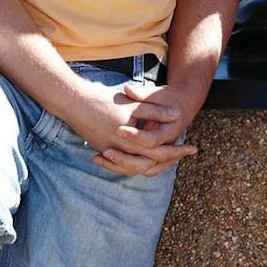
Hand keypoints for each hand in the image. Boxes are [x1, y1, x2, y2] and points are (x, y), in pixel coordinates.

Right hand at [71, 81, 200, 177]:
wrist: (73, 102)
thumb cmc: (103, 100)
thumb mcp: (133, 103)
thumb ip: (155, 111)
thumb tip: (177, 116)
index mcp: (132, 140)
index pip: (161, 152)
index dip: (178, 150)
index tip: (193, 148)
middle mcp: (122, 151)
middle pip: (151, 162)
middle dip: (171, 158)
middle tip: (187, 152)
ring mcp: (111, 152)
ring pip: (137, 166)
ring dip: (154, 161)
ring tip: (169, 156)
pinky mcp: (103, 149)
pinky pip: (123, 163)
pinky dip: (136, 160)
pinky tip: (145, 154)